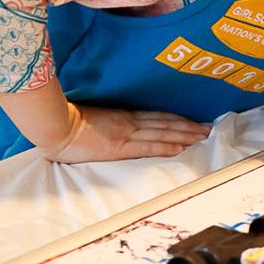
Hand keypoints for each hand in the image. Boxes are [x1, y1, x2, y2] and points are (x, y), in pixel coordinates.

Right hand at [39, 103, 211, 163]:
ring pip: (163, 133)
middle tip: (209, 128)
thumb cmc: (67, 122)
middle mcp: (129, 123)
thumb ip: (109, 122)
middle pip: (166, 123)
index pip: (157, 117)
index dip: (177, 119)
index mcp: (123, 116)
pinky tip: (181, 147)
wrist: (54, 126)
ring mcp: (126, 134)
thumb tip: (115, 129)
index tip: (193, 121)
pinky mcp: (120, 147)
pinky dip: (166, 147)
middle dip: (188, 126)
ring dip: (185, 135)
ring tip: (203, 135)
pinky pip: (148, 146)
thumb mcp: (94, 118)